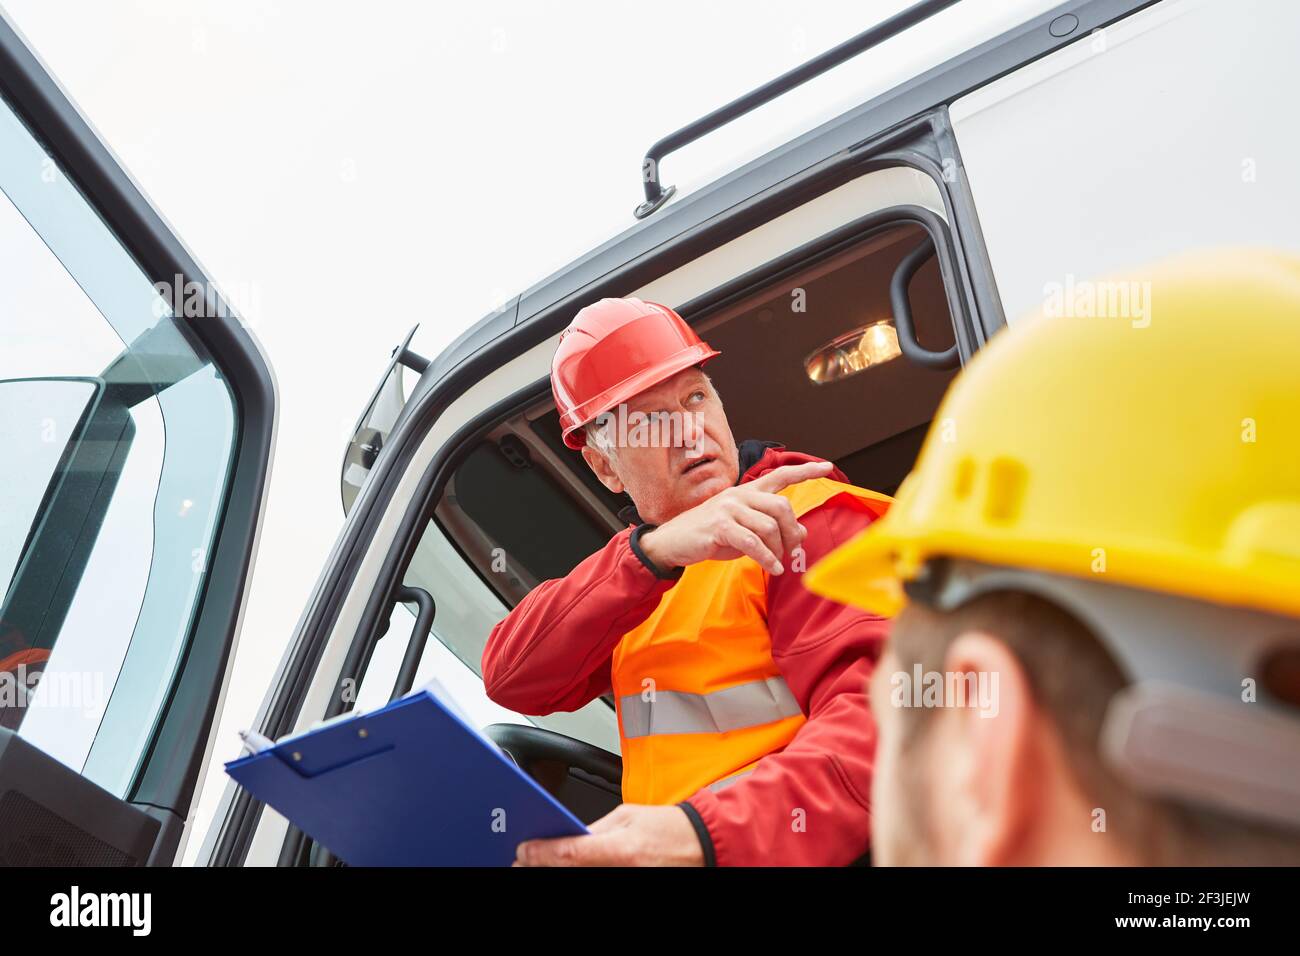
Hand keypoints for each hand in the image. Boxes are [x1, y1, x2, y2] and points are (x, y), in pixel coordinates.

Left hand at [513, 804, 705, 866]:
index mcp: (622, 849)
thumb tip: (567, 836)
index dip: (541, 854)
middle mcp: (622, 873)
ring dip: (559, 871)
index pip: (570, 854)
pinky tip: (566, 868)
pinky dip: (581, 874)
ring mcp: (627, 882)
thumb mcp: (628, 816)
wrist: (703, 845)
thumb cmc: (670, 828)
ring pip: (582, 879)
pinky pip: (599, 879)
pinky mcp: (630, 885)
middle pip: (571, 873)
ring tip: (542, 865)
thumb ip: (595, 830)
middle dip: (544, 867)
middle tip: (523, 862)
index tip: (523, 851)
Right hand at [638, 460, 832, 574]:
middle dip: (792, 531)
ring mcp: (729, 509)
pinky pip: (753, 542)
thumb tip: (802, 532)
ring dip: (779, 549)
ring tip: (778, 562)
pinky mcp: (720, 526)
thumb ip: (772, 528)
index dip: (804, 471)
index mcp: (747, 492)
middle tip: (792, 550)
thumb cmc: (712, 535)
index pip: (780, 475)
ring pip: (769, 526)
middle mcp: (740, 495)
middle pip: (782, 506)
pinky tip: (773, 568)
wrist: (674, 541)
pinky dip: (767, 558)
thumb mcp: (745, 530)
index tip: (827, 467)